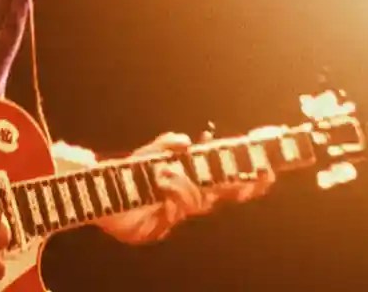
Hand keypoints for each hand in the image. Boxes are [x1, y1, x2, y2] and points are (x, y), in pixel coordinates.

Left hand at [96, 130, 276, 244]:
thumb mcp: (148, 154)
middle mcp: (190, 199)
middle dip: (240, 185)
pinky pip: (175, 212)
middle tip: (249, 175)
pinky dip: (170, 194)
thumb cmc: (129, 176)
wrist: (100, 196)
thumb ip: (166, 144)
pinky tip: (161, 183)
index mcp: (194, 181)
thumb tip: (184, 141)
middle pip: (224, 195)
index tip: (267, 168)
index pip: (229, 181)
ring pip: (198, 202)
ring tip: (167, 173)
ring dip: (186, 184)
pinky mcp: (161, 226)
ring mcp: (177, 214)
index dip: (250, 178)